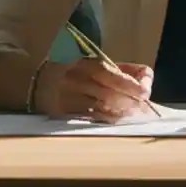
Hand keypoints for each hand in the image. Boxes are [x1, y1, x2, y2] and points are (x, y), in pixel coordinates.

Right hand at [37, 57, 155, 122]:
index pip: (111, 74)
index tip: (145, 93)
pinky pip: (91, 119)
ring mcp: (68, 97)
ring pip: (101, 109)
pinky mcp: (63, 113)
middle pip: (108, 94)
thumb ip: (124, 71)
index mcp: (87, 64)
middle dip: (129, 103)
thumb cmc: (79, 75)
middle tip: (143, 110)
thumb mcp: (99, 65)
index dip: (130, 84)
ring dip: (121, 114)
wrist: (39, 83)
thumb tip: (146, 81)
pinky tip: (116, 121)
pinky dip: (107, 120)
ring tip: (132, 116)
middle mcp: (76, 80)